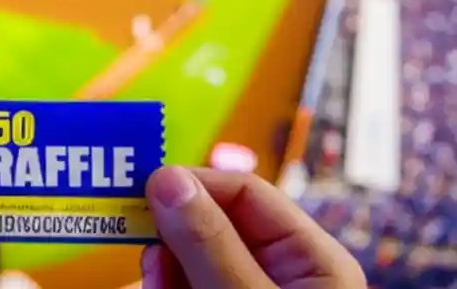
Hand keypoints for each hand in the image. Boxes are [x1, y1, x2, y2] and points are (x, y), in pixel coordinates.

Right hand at [141, 166, 364, 288]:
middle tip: (146, 252)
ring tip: (155, 283)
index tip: (143, 190)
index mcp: (313, 260)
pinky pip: (189, 284)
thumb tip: (167, 177)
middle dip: (173, 236)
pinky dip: (168, 286)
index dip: (194, 185)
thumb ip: (210, 244)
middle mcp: (284, 274)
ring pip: (194, 259)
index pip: (246, 192)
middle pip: (213, 226)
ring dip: (165, 267)